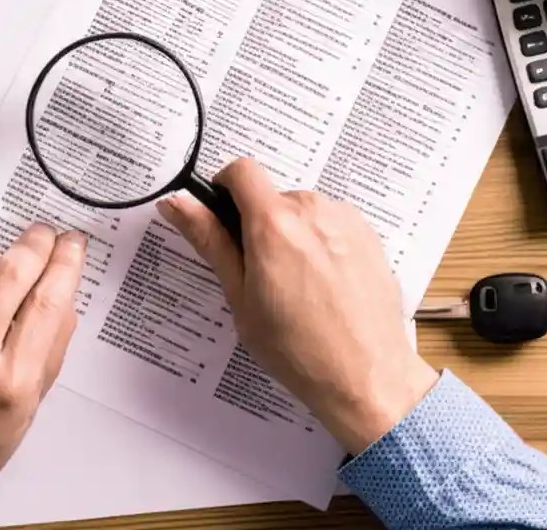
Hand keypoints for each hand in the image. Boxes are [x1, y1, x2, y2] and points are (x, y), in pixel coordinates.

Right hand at [157, 159, 436, 453]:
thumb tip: (178, 204)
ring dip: (293, 236)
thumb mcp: (241, 297)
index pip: (241, 171)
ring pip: (303, 212)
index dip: (225, 188)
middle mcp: (312, 210)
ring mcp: (345, 220)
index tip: (223, 216)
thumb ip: (210, 241)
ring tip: (298, 289)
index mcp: (274, 224)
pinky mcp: (369, 234)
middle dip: (260, 225)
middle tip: (261, 276)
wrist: (366, 375)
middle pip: (272, 196)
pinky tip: (324, 288)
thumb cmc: (299, 349)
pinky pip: (332, 225)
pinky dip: (322, 245)